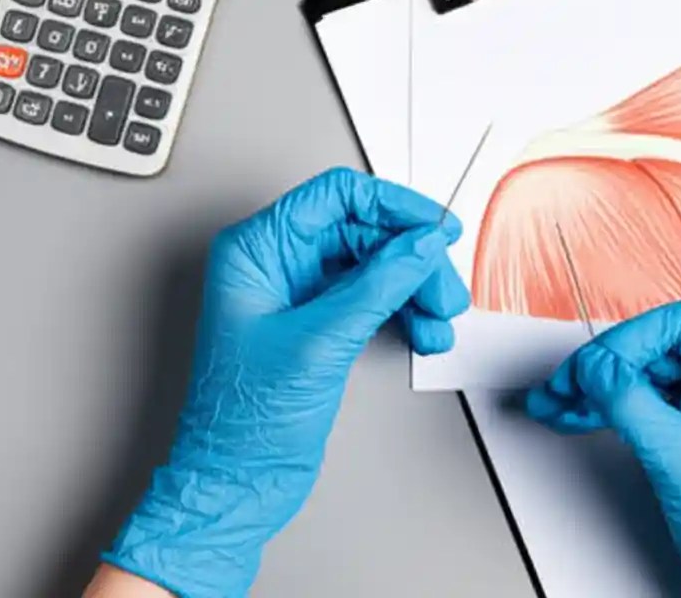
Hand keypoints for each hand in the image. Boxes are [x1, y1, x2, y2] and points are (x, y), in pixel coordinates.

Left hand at [102, 168, 470, 597]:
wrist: (238, 484)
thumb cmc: (243, 422)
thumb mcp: (320, 341)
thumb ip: (378, 284)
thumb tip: (419, 243)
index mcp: (257, 250)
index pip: (335, 197)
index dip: (392, 205)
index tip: (434, 227)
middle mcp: (276, 264)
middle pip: (363, 232)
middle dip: (411, 259)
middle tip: (442, 290)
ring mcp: (300, 295)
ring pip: (375, 267)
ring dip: (415, 290)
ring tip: (438, 320)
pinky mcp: (321, 326)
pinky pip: (374, 299)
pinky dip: (405, 312)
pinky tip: (424, 332)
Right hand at [527, 302, 680, 597]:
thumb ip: (633, 406)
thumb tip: (596, 367)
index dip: (633, 338)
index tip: (597, 363)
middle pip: (659, 349)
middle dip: (605, 366)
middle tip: (565, 383)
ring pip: (645, 379)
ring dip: (597, 389)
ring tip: (556, 400)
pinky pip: (643, 409)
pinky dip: (606, 412)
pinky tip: (574, 414)